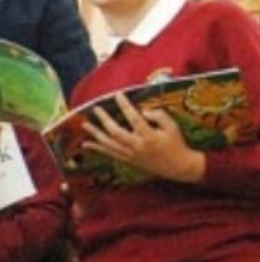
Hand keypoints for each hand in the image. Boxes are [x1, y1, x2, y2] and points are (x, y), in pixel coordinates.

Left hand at [81, 93, 204, 183]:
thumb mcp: (173, 127)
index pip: (134, 118)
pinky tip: (85, 144)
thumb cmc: (175, 143)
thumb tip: (143, 111)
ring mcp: (129, 154)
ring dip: (95, 133)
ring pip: (108, 144)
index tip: (117, 95)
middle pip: (116, 132)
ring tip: (84, 124)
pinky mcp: (126, 160)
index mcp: (149, 136)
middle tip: (96, 108)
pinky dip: (96, 148)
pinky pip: (108, 153)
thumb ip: (159, 116)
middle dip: (104, 119)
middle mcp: (136, 146)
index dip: (125, 106)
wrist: (176, 166)